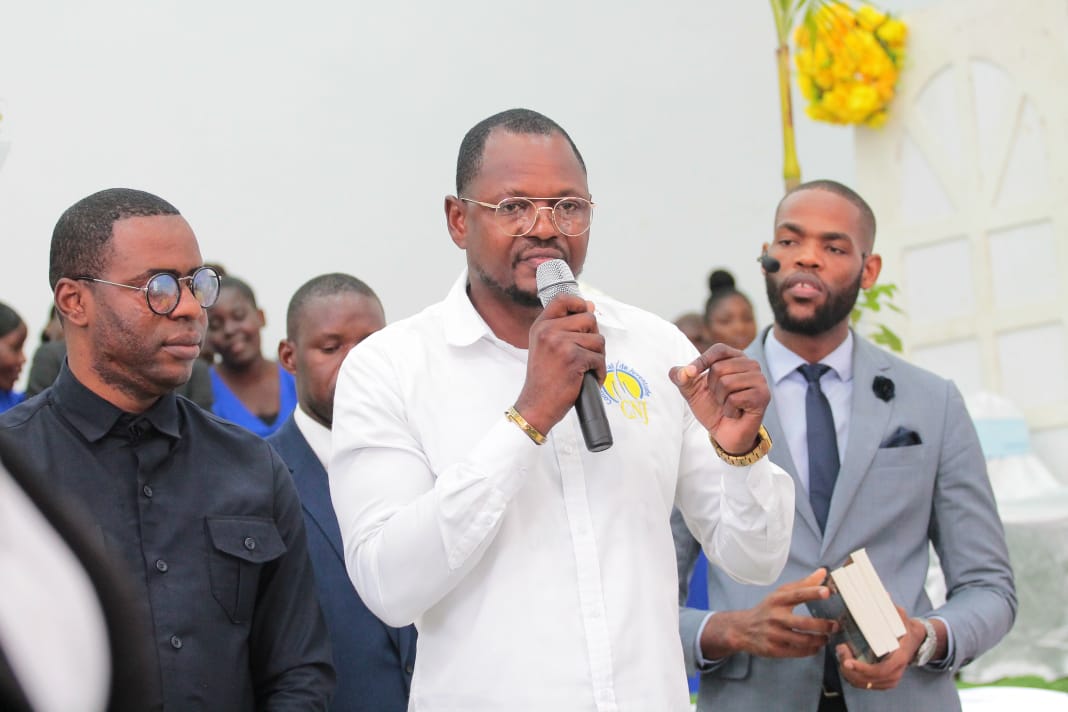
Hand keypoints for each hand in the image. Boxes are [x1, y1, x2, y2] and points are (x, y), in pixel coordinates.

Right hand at [514, 294, 604, 434]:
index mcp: (540, 326)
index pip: (563, 299)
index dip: (579, 303)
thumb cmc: (544, 379)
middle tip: (584, 354)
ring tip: (584, 369)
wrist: (537, 405)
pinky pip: (599, 359)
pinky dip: (599, 372)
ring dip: (597, 357)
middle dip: (593, 338)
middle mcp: (548, 331)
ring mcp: (561, 343)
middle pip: (589, 319)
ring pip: (598, 340)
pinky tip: (588, 378)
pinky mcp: (573, 358)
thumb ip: (566, 326)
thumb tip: (590, 306)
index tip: (584, 313)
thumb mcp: (546, 347)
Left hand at [669, 343, 769, 453]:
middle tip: (720, 398)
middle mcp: (751, 365)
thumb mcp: (691, 390)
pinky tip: (736, 413)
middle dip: (712, 387)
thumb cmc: (712, 407)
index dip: (702, 360)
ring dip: (721, 400)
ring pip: (726, 383)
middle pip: (719, 367)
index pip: (719, 349)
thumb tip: (683, 372)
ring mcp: (759, 380)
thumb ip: (681, 377)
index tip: (690, 374)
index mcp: (736, 357)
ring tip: (728, 405)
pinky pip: (735, 399)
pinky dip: (729, 410)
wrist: (725, 433)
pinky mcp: (763, 396)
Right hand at [700, 570, 835, 659]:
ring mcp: (774, 634)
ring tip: (827, 638)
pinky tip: (816, 646)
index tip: (828, 591)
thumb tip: (823, 573)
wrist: (742, 629)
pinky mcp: (774, 649)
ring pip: (802, 640)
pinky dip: (810, 650)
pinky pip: (797, 652)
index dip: (813, 592)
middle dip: (822, 625)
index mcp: (777, 600)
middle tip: (835, 625)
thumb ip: (803, 585)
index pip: (797, 594)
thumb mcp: (780, 594)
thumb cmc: (767, 609)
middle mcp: (775, 617)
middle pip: (803, 623)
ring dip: (819, 640)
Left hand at [837, 606, 928, 690]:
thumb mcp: (900, 615)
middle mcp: (896, 672)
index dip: (863, 669)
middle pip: (869, 679)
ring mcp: (890, 679)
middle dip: (850, 668)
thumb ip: (890, 607)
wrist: (915, 640)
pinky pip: (866, 685)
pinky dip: (853, 677)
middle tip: (840, 649)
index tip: (847, 662)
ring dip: (848, 672)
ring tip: (841, 652)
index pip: (881, 670)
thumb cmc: (904, 627)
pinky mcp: (884, 681)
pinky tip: (846, 662)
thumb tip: (882, 594)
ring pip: (865, 684)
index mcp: (900, 657)